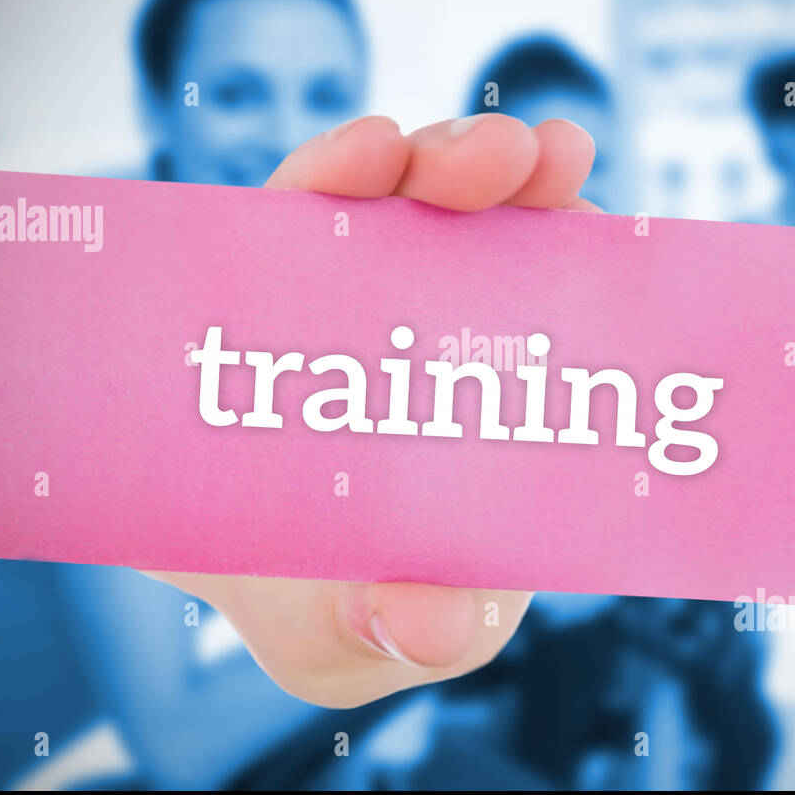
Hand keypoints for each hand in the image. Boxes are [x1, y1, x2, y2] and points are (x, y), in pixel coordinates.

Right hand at [149, 113, 599, 706]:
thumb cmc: (302, 599)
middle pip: (499, 254)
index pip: (553, 346)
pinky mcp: (281, 270)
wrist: (183, 552)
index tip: (612, 244)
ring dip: (452, 165)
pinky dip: (340, 172)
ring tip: (479, 153)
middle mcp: (437, 353)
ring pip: (416, 209)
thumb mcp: (341, 642)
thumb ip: (387, 635)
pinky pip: (312, 207)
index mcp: (489, 437)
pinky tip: (364, 152)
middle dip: (533, 199)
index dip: (593, 287)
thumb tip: (432, 626)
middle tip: (548, 162)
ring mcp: (360, 304)